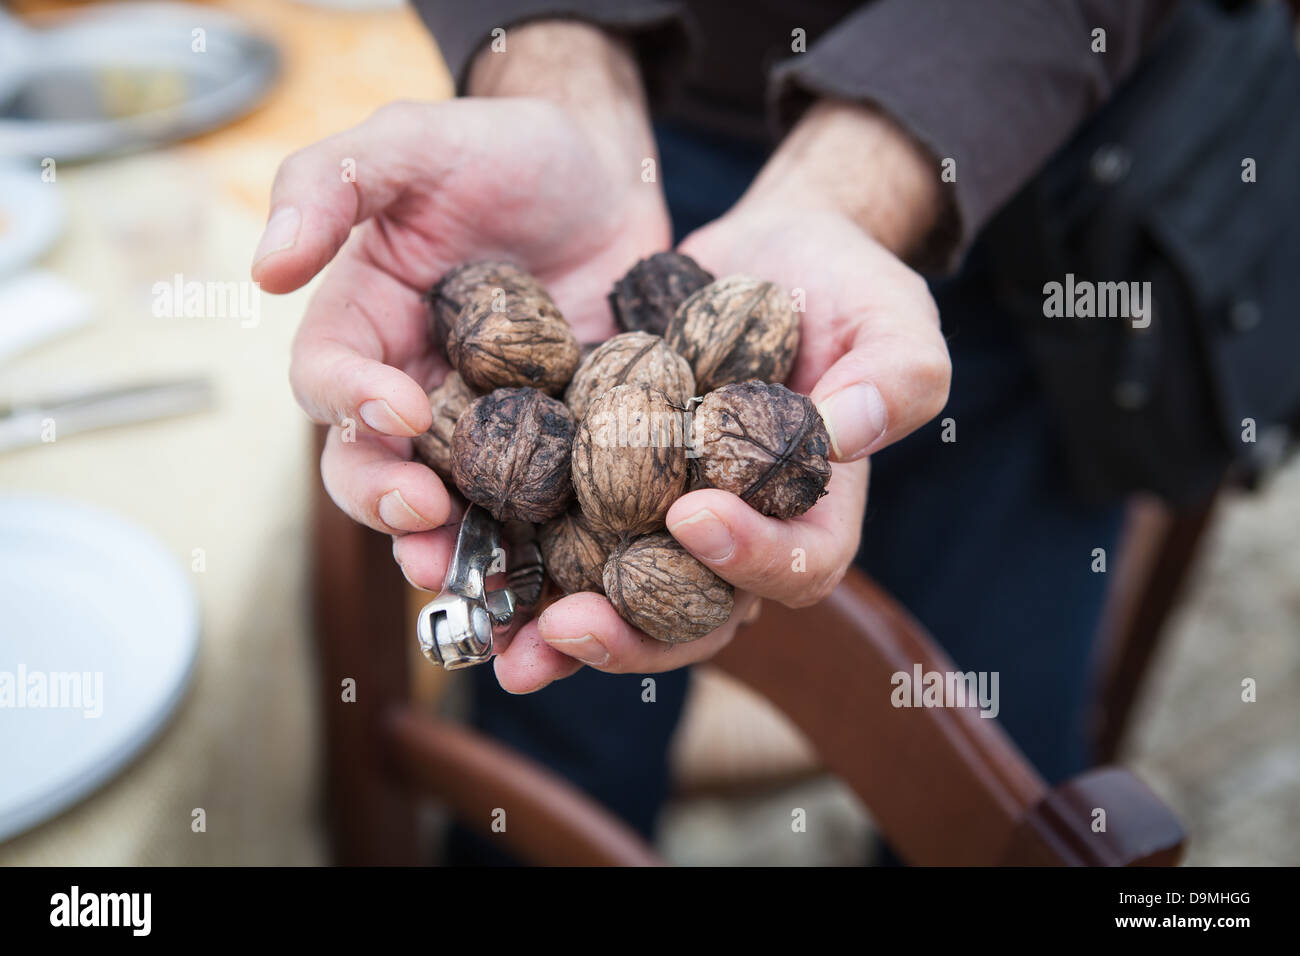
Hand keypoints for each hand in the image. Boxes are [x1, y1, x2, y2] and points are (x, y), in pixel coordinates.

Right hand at [253, 24, 668, 668]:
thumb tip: (264, 268)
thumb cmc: (500, 149)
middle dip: (388, 500)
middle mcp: (412, 389)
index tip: (400, 409)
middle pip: (371, 465)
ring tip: (474, 577)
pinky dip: (540, 546)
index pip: (329, 379)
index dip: (351, 401)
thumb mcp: (413, 141)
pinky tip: (559, 576)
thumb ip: (329, 183)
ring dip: (453, 548)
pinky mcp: (555, 443)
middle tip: (426, 517)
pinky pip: (536, 505)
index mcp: (365, 325)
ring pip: (448, 504)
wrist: (604, 171)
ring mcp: (485, 425)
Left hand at [528, 102, 951, 689]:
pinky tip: (467, 570)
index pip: (794, 564)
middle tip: (570, 624)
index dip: (748, 555)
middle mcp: (737, 536)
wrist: (767, 256)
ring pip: (621, 601)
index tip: (692, 513)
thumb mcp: (891, 317)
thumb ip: (894, 376)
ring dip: (563, 631)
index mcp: (813, 515)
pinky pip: (566, 539)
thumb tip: (850, 430)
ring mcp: (666, 522)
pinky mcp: (606, 490)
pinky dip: (522, 562)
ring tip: (507, 644)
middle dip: (633, 631)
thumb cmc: (843, 287)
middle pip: (695, 615)